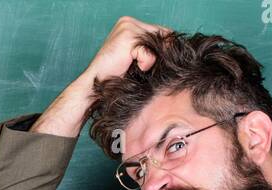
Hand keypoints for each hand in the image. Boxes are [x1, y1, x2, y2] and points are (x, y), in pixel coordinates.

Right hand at [31, 16, 169, 136]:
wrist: (95, 85)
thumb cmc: (115, 75)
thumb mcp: (137, 59)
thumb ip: (152, 48)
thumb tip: (176, 47)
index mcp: (128, 23)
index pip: (160, 32)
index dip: (163, 49)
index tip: (154, 63)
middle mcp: (128, 22)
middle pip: (162, 36)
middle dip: (159, 55)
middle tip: (143, 67)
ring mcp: (127, 27)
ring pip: (157, 46)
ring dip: (149, 62)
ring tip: (133, 67)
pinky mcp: (128, 37)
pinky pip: (150, 54)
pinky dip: (144, 65)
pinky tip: (128, 67)